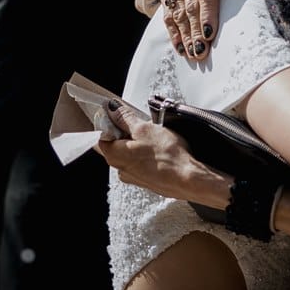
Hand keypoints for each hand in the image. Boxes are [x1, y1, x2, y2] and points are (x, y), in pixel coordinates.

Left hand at [96, 106, 232, 206]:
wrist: (187, 179)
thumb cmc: (166, 156)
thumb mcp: (143, 128)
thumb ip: (125, 118)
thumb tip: (112, 109)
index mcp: (113, 155)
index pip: (102, 135)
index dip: (110, 122)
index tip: (121, 114)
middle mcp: (120, 169)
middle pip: (117, 144)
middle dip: (128, 132)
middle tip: (143, 124)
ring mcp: (134, 176)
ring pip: (131, 153)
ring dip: (140, 143)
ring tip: (156, 138)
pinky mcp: (147, 180)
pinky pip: (143, 162)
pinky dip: (149, 154)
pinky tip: (161, 150)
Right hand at [157, 0, 234, 60]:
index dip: (207, 13)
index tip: (210, 33)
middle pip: (190, 7)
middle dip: (195, 31)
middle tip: (201, 51)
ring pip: (178, 14)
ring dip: (185, 36)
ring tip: (193, 54)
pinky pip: (167, 16)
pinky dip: (173, 34)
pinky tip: (180, 48)